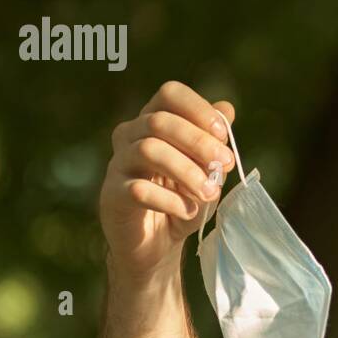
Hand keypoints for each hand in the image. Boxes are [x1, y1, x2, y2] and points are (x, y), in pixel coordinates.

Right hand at [100, 80, 237, 282]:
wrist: (157, 244)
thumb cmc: (182, 199)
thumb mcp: (206, 170)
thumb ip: (213, 141)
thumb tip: (227, 108)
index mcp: (153, 121)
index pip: (169, 94)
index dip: (197, 108)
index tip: (223, 134)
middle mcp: (130, 135)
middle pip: (159, 120)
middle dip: (199, 141)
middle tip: (226, 165)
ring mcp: (117, 164)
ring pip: (149, 149)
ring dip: (187, 171)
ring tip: (209, 193)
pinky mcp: (111, 195)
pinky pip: (138, 189)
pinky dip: (170, 200)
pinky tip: (188, 211)